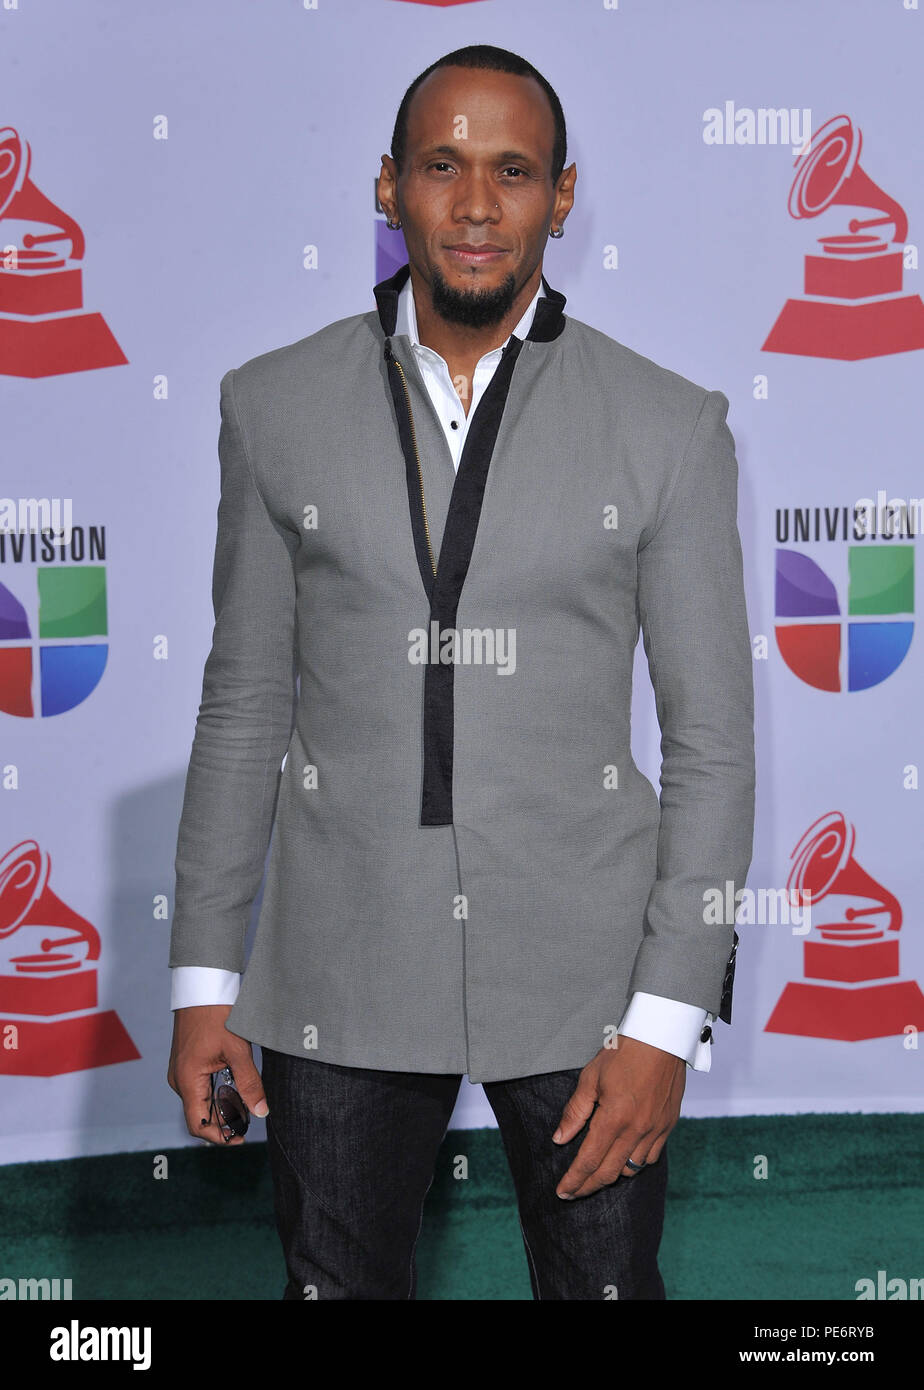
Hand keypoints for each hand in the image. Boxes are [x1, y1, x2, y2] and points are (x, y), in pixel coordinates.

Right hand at [167, 1004, 267, 1146]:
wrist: (202, 986)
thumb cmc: (217, 1014)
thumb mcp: (238, 1050)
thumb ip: (250, 1083)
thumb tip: (261, 1112)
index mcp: (186, 1080)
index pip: (198, 1124)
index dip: (219, 1136)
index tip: (241, 1137)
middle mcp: (179, 1080)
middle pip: (200, 1114)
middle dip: (225, 1121)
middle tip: (250, 1117)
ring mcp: (181, 1071)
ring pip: (201, 1101)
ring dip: (223, 1105)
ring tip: (246, 1099)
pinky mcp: (187, 1063)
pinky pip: (200, 1087)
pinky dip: (217, 1091)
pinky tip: (236, 1084)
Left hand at [552, 1035, 685, 1198]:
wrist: (661, 1038)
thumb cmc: (623, 1053)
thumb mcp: (591, 1078)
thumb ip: (575, 1112)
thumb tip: (560, 1139)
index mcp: (614, 1118)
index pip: (589, 1160)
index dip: (574, 1180)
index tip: (562, 1192)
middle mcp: (637, 1130)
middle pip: (609, 1172)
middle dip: (588, 1186)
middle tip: (574, 1192)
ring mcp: (655, 1130)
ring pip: (632, 1169)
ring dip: (612, 1175)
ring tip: (597, 1175)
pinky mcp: (668, 1125)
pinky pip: (651, 1157)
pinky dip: (635, 1164)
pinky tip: (625, 1160)